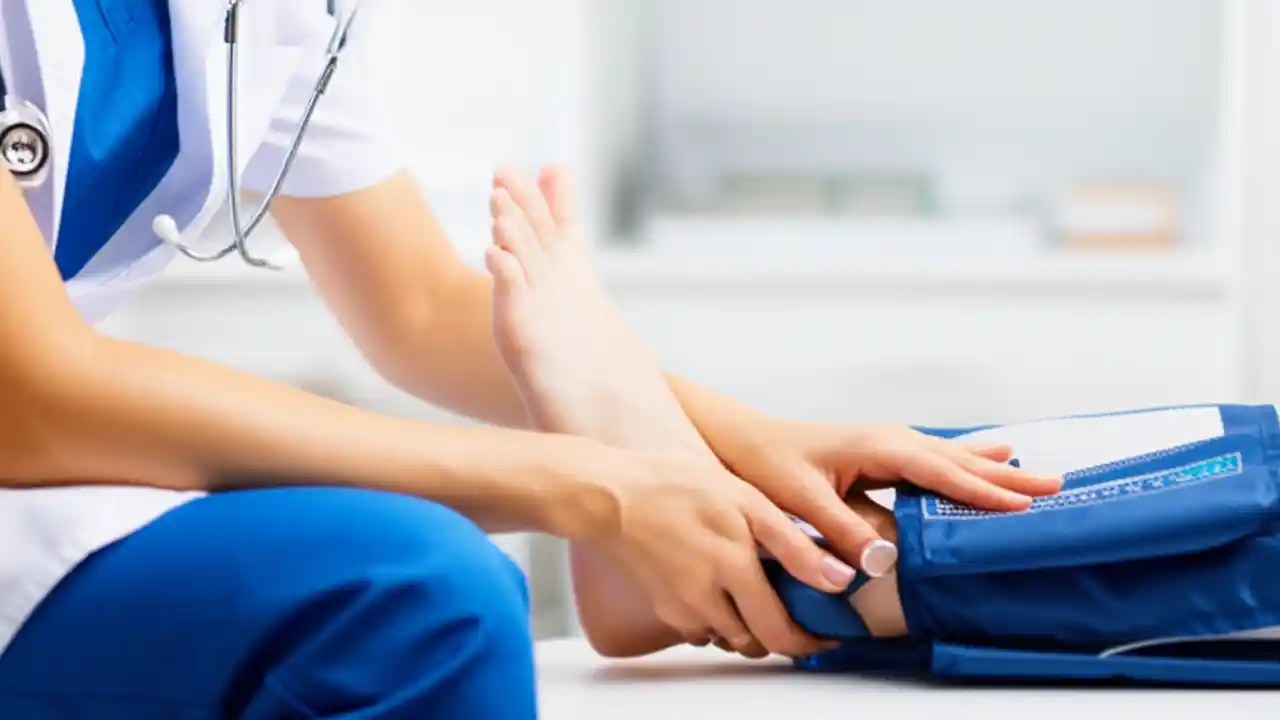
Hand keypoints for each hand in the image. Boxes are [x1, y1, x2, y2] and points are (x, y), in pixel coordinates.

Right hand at [573, 448, 850, 657]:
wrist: (609, 494)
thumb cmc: (676, 485)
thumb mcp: (746, 500)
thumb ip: (795, 544)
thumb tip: (839, 578)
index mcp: (733, 569)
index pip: (781, 632)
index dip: (810, 642)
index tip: (827, 636)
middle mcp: (707, 599)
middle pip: (755, 643)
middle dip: (782, 637)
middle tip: (799, 617)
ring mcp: (681, 607)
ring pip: (728, 636)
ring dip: (749, 626)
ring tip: (759, 594)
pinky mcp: (662, 605)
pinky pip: (700, 627)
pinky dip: (718, 617)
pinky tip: (721, 586)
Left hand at [721, 419, 1061, 572]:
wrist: (743, 440)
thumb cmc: (766, 465)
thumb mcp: (799, 500)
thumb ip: (839, 529)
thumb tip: (882, 561)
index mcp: (877, 447)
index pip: (940, 474)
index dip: (981, 491)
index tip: (1021, 506)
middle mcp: (889, 440)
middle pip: (958, 462)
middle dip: (1005, 477)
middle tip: (1056, 487)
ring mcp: (887, 444)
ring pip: (952, 459)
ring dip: (994, 469)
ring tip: (1037, 476)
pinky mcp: (882, 454)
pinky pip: (936, 461)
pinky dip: (968, 463)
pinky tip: (990, 458)